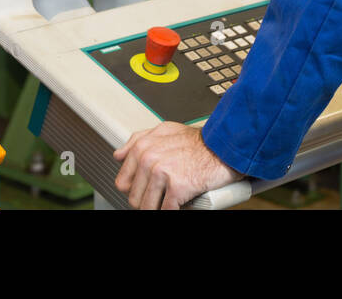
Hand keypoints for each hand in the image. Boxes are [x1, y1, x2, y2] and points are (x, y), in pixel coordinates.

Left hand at [113, 121, 241, 208]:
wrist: (222, 147)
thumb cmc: (197, 141)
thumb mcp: (164, 131)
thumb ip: (138, 140)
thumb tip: (119, 155)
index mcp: (142, 147)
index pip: (123, 182)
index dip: (135, 190)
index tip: (145, 191)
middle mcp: (148, 159)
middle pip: (134, 198)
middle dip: (147, 201)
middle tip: (160, 198)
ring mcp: (161, 173)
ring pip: (146, 207)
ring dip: (157, 208)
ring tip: (168, 202)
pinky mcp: (176, 187)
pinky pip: (165, 210)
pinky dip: (172, 211)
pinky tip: (178, 206)